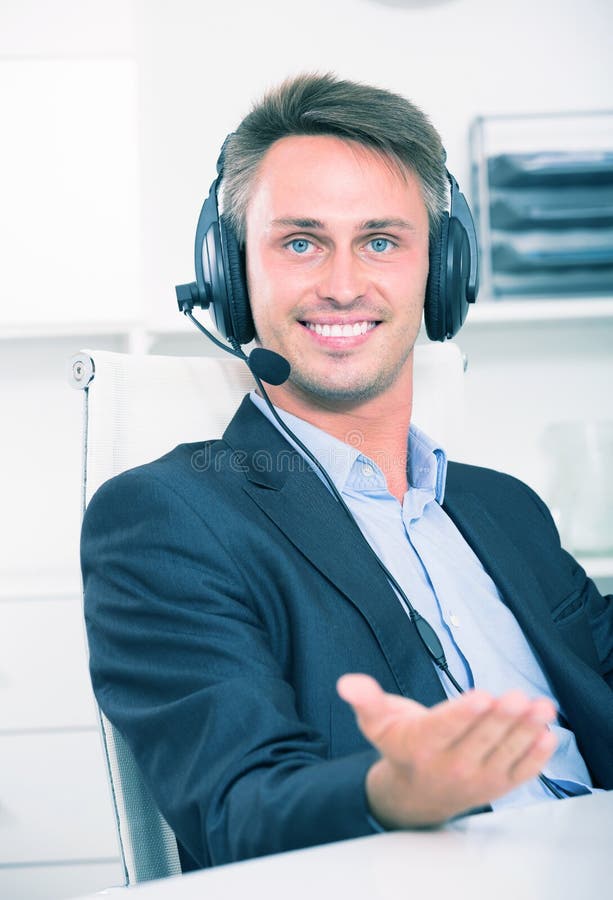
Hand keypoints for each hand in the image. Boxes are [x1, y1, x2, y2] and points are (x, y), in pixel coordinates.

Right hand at [337, 674, 557, 828]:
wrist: (414, 796)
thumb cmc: (401, 748)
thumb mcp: (377, 722)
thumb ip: (366, 699)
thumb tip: (348, 683)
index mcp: (421, 746)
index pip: (445, 728)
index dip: (464, 713)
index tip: (481, 696)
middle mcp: (451, 766)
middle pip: (481, 738)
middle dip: (502, 717)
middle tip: (518, 697)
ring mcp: (478, 779)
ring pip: (506, 752)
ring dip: (527, 730)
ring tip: (542, 708)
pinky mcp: (498, 785)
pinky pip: (521, 772)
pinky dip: (537, 756)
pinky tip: (548, 734)